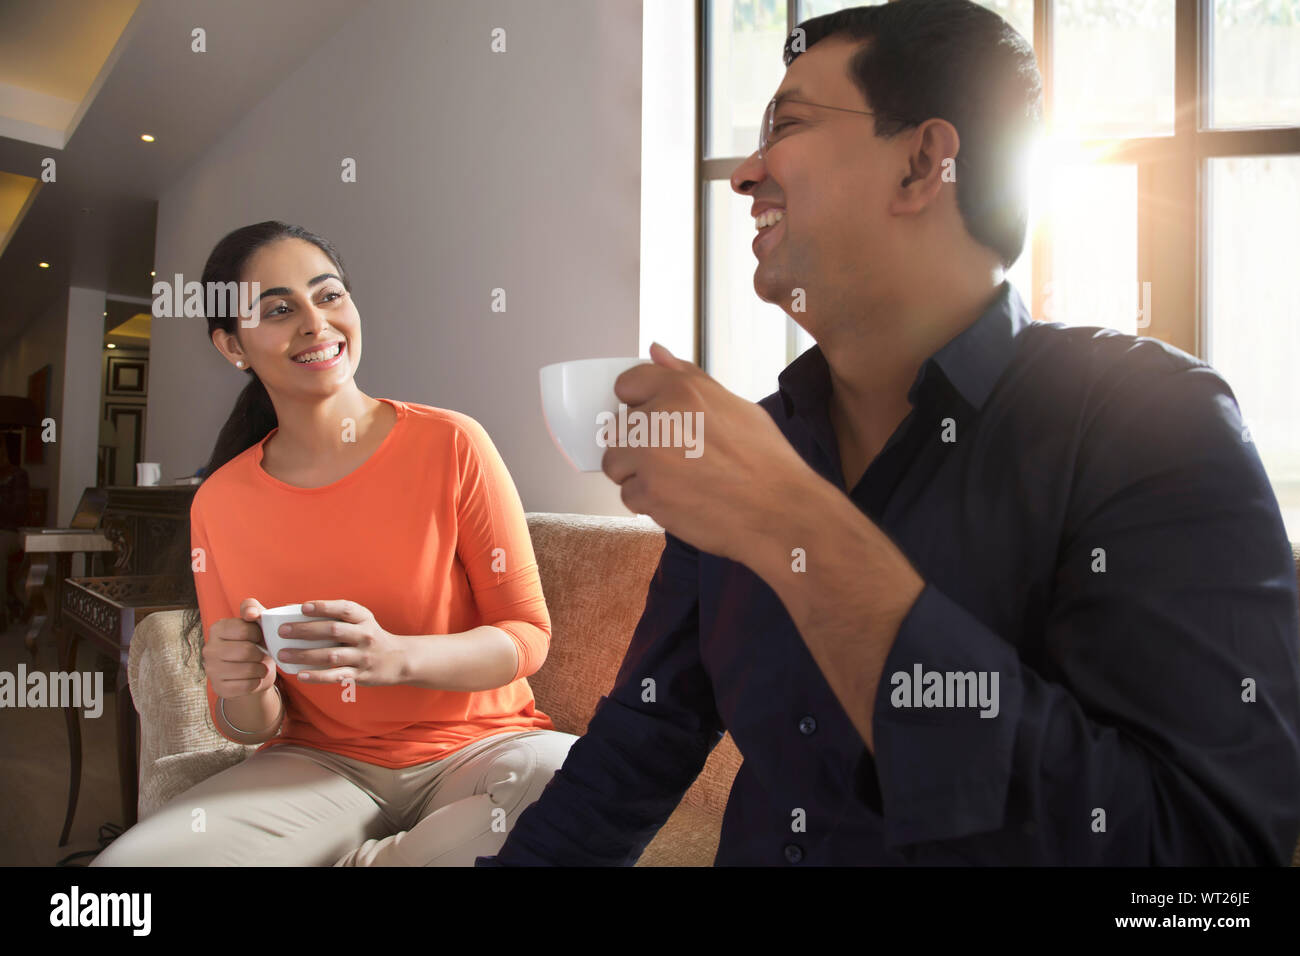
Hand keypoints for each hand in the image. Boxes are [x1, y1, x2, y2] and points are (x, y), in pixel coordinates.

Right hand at [203, 598, 275, 699]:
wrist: (250, 673)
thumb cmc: (254, 644)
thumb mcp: (256, 623)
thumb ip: (253, 609)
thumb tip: (251, 613)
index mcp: (217, 629)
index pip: (245, 630)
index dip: (259, 635)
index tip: (259, 638)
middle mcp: (209, 649)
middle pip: (247, 651)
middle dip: (261, 654)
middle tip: (261, 655)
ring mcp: (211, 670)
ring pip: (248, 670)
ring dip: (261, 669)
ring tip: (260, 667)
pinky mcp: (219, 688)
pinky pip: (247, 686)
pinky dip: (256, 682)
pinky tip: (254, 678)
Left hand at [277, 600, 407, 686]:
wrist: (399, 659)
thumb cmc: (370, 636)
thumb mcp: (361, 621)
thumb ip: (335, 616)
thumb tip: (295, 610)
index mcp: (364, 618)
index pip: (344, 609)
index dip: (324, 607)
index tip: (303, 607)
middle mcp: (364, 635)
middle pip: (333, 631)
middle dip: (305, 630)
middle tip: (283, 631)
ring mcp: (362, 656)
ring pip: (331, 655)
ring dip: (305, 655)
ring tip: (283, 654)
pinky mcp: (360, 675)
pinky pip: (335, 676)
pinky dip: (317, 676)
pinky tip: (300, 675)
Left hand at [602, 342, 817, 561]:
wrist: (780, 511)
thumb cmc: (765, 460)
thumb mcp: (733, 405)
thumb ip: (688, 378)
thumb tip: (656, 351)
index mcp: (682, 389)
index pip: (627, 384)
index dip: (639, 404)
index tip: (654, 420)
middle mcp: (661, 418)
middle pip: (616, 427)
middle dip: (637, 444)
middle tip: (674, 458)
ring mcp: (651, 457)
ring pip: (614, 462)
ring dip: (637, 474)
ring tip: (676, 480)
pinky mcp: (649, 493)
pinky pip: (628, 495)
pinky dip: (649, 502)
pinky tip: (681, 500)